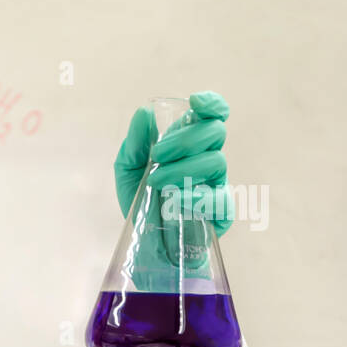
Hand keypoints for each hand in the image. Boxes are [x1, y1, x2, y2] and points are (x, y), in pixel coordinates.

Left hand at [113, 90, 232, 236]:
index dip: (212, 104)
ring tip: (155, 183)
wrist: (143, 243)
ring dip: (182, 170)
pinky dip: (195, 196)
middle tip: (157, 157)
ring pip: (216, 163)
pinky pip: (219, 199)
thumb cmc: (141, 202)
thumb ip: (135, 142)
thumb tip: (145, 113)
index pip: (212, 116)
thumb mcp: (127, 170)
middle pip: (215, 133)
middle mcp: (207, 160)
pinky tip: (174, 201)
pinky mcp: (220, 214)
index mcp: (189, 145)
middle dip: (184, 140)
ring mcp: (216, 186)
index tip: (196, 103)